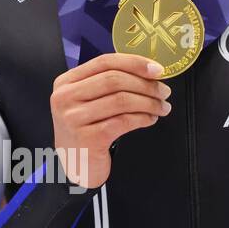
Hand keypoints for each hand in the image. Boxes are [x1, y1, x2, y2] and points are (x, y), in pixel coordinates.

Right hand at [50, 53, 172, 188]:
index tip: (157, 69)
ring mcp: (74, 118)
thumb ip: (107, 84)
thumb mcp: (86, 101)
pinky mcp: (87, 138)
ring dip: (148, 102)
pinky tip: (150, 119)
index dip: (134, 63)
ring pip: (121, 100)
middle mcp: (65, 97)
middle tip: (164, 92)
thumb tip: (147, 72)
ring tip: (161, 107)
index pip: (104, 62)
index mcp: (66, 82)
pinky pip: (123, 121)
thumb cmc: (86, 129)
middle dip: (145, 84)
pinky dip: (143, 118)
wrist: (76, 165)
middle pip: (114, 80)